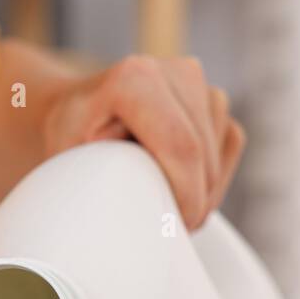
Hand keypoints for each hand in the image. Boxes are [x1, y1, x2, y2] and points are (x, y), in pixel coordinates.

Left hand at [43, 55, 245, 229]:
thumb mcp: (74, 163)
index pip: (181, 148)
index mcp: (136, 79)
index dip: (186, 197)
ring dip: (202, 190)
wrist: (75, 112)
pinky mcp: (213, 98)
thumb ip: (110, 181)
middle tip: (166, 226)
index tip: (173, 227)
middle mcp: (175, 71)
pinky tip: (179, 181)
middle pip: (203, 155)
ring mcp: (199, 81)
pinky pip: (229, 145)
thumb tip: (151, 214)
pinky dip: (212, 175)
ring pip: (218, 154)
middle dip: (195, 201)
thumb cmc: (69, 142)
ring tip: (161, 196)